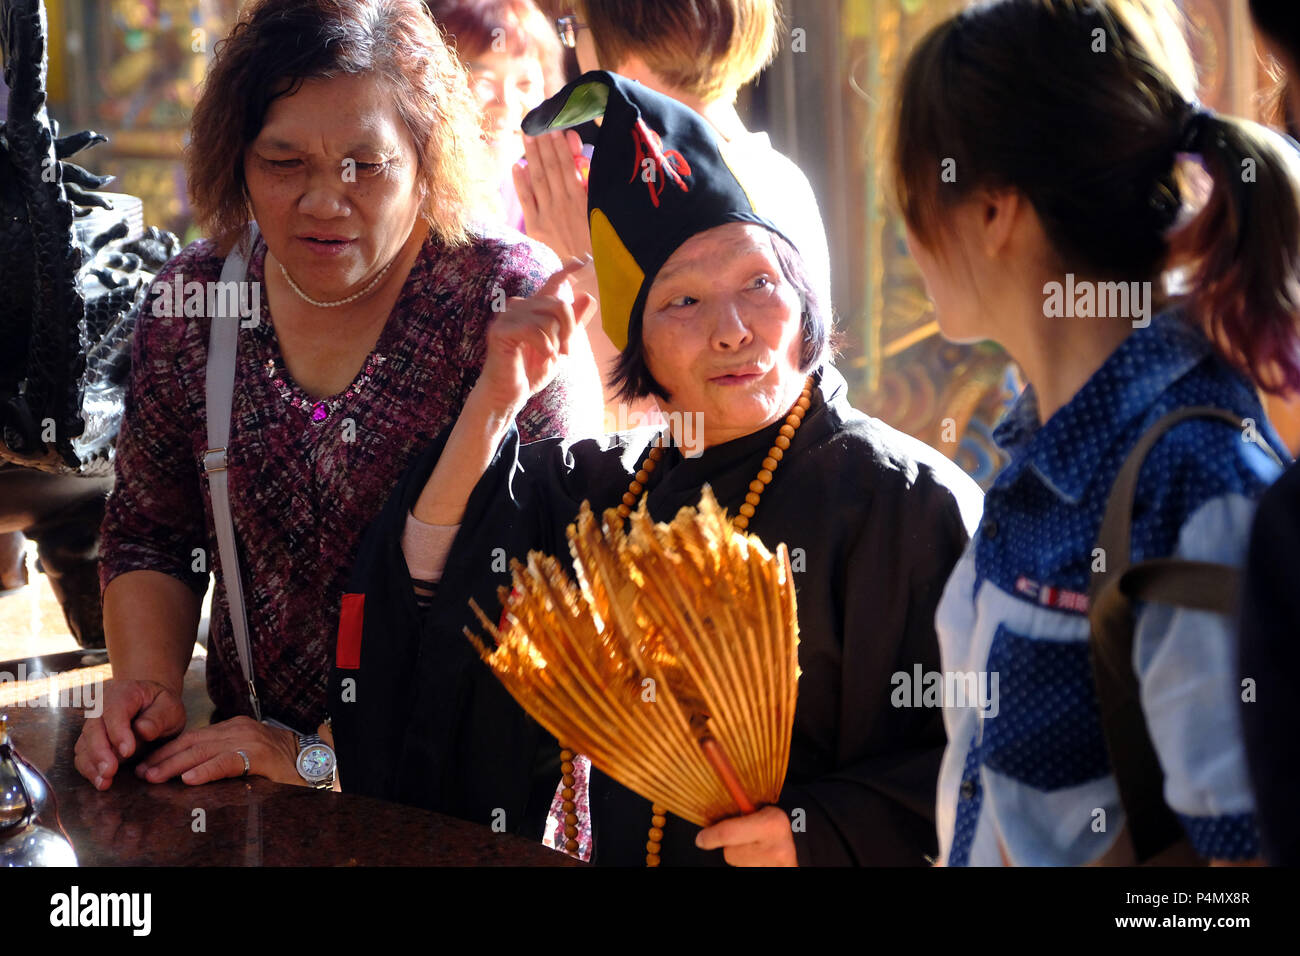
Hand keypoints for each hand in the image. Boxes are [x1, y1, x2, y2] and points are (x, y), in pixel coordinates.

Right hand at [73, 678, 186, 789]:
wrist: (152, 708)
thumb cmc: (161, 707)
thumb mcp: (169, 707)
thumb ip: (158, 717)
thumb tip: (143, 730)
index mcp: (123, 693)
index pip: (115, 711)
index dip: (118, 732)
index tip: (128, 751)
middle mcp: (101, 707)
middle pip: (93, 729)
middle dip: (100, 752)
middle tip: (110, 771)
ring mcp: (93, 725)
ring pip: (84, 744)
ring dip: (92, 765)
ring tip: (104, 782)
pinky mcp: (90, 742)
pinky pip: (83, 756)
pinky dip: (89, 769)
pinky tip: (100, 781)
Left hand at [133, 715, 300, 786]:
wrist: (314, 760)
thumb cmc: (280, 763)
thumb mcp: (247, 754)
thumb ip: (223, 756)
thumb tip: (188, 770)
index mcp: (233, 728)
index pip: (194, 737)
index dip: (168, 751)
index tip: (147, 764)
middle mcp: (238, 729)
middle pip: (193, 742)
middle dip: (165, 758)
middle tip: (142, 773)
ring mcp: (249, 740)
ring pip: (204, 751)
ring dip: (176, 765)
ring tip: (155, 776)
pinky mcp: (259, 755)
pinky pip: (226, 762)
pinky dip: (206, 770)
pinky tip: (189, 779)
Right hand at [475, 257, 596, 415]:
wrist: (509, 394)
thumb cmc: (531, 372)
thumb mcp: (559, 347)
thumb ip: (573, 324)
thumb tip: (588, 296)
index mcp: (533, 309)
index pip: (552, 284)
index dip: (568, 271)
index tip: (584, 259)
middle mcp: (519, 307)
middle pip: (557, 303)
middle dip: (570, 329)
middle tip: (568, 352)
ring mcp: (506, 317)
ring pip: (547, 318)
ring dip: (557, 341)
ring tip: (553, 357)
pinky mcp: (500, 331)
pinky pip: (533, 329)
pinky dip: (545, 345)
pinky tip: (545, 357)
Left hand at [515, 130, 590, 260]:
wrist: (587, 276)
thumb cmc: (598, 244)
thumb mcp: (601, 213)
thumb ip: (590, 186)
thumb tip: (579, 162)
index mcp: (582, 199)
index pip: (568, 165)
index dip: (561, 146)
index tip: (556, 128)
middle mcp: (563, 203)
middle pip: (551, 167)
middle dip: (544, 144)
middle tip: (536, 123)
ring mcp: (548, 215)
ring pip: (538, 179)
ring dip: (532, 155)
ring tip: (527, 135)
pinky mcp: (536, 228)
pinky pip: (527, 201)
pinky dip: (521, 183)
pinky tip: (517, 166)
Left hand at [695, 805, 797, 865]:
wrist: (802, 844)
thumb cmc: (776, 824)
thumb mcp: (762, 811)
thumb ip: (738, 813)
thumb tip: (706, 825)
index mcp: (773, 823)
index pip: (728, 834)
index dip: (710, 837)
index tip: (701, 839)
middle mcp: (777, 847)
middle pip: (731, 853)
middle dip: (732, 846)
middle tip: (746, 837)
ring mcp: (778, 865)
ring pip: (737, 864)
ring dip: (741, 857)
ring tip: (757, 848)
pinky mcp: (778, 873)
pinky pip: (745, 869)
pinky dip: (748, 864)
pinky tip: (759, 859)